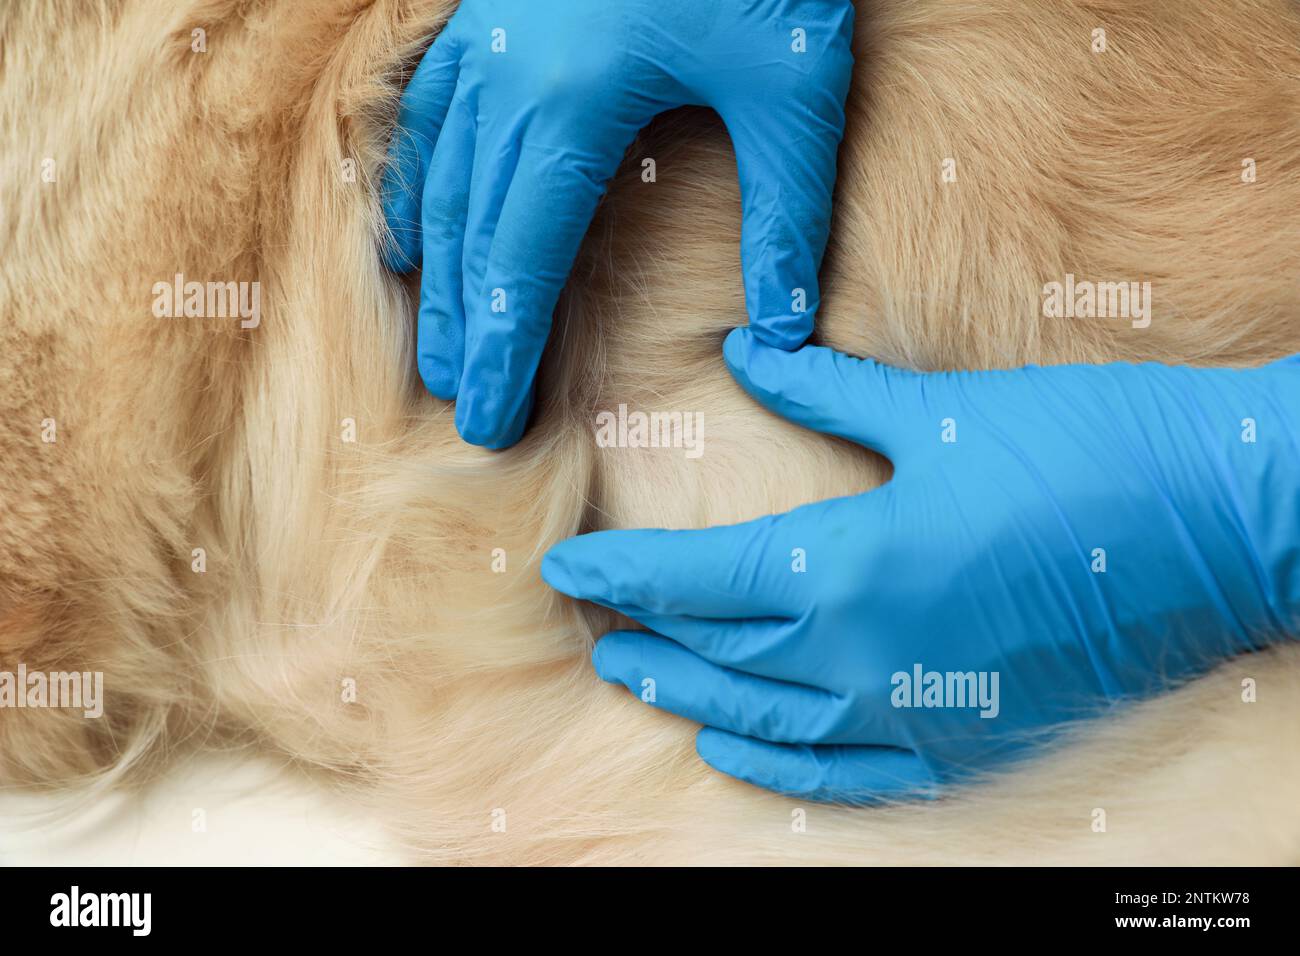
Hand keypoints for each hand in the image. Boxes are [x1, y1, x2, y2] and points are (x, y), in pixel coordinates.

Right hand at [380, 1, 855, 447]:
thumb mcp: (793, 83)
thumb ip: (786, 212)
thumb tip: (785, 329)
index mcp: (569, 106)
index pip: (519, 265)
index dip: (502, 351)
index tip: (488, 420)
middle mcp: (504, 78)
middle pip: (466, 233)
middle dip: (460, 326)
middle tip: (455, 402)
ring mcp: (485, 35)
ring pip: (440, 176)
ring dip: (435, 268)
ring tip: (431, 340)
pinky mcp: (491, 7)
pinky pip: (431, 108)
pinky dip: (419, 176)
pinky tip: (414, 221)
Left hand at [542, 328, 1299, 801]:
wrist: (1219, 523)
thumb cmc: (1081, 449)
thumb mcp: (936, 412)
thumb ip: (824, 391)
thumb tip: (748, 349)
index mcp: (848, 564)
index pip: (697, 579)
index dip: (623, 576)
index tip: (567, 569)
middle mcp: (864, 654)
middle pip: (718, 655)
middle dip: (645, 637)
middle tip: (593, 626)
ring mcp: (912, 709)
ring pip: (766, 721)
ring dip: (692, 700)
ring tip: (639, 680)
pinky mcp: (961, 738)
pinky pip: (844, 775)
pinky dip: (779, 767)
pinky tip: (736, 753)